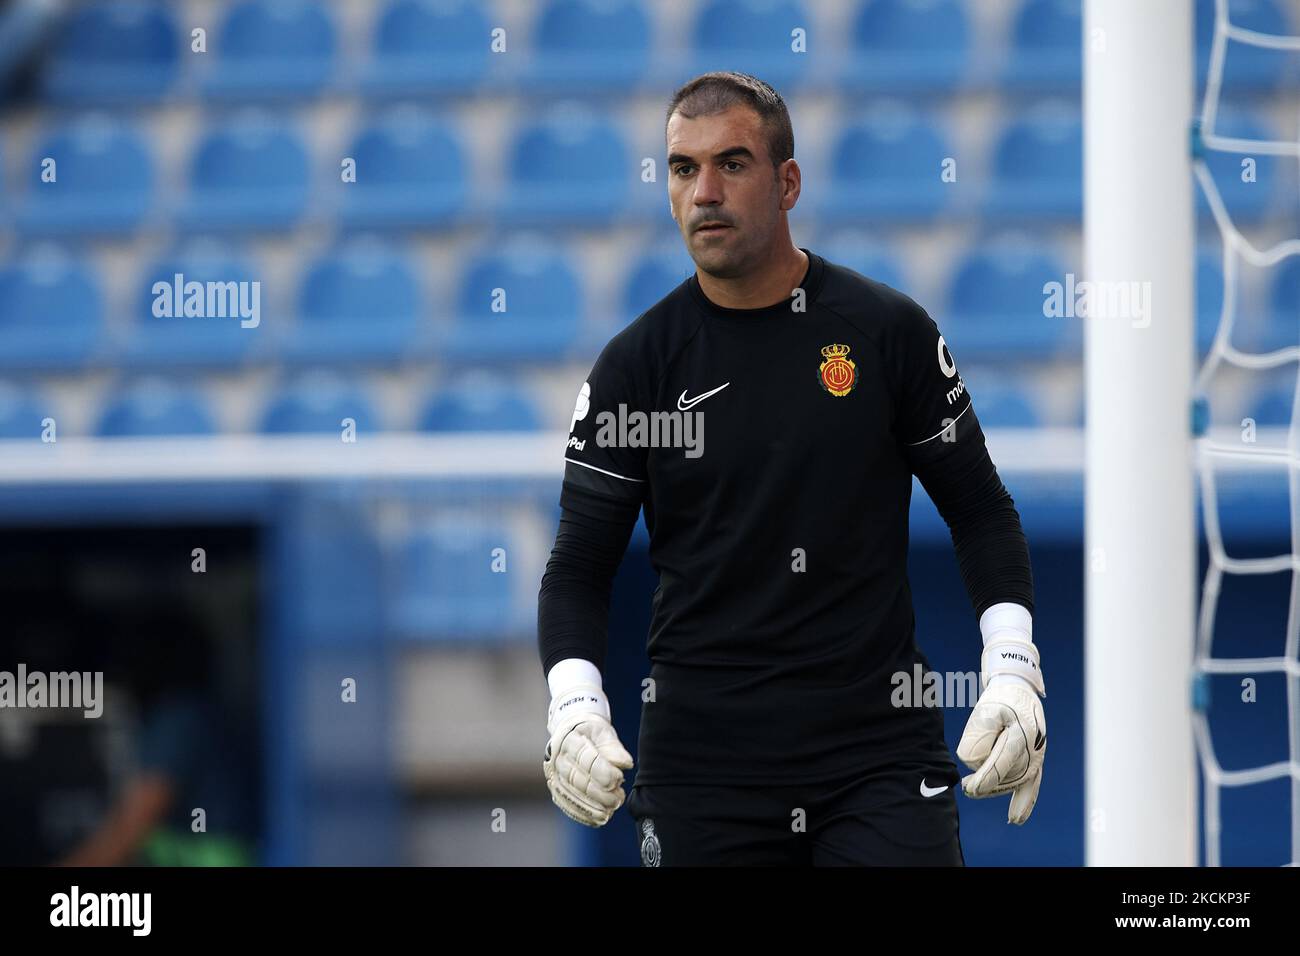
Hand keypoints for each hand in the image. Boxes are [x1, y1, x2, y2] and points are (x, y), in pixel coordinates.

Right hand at [542, 682, 633, 826]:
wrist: (572, 733)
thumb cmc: (591, 733)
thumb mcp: (604, 732)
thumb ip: (614, 748)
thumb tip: (625, 764)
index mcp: (568, 738)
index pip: (584, 757)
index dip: (601, 771)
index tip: (618, 780)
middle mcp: (556, 757)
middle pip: (576, 779)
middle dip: (599, 793)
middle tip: (618, 799)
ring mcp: (553, 774)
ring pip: (570, 795)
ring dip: (591, 807)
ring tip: (610, 812)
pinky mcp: (555, 788)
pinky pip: (566, 805)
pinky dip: (582, 814)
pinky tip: (598, 819)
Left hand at [957, 639, 1045, 824]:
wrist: (1018, 687)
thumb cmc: (999, 698)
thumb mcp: (985, 710)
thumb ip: (978, 735)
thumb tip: (973, 762)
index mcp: (1021, 735)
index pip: (1001, 766)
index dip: (985, 780)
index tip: (969, 788)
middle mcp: (1033, 748)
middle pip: (1008, 776)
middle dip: (987, 785)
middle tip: (967, 788)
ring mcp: (1037, 755)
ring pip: (1016, 781)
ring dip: (997, 788)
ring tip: (977, 790)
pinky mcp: (1035, 759)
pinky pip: (1032, 785)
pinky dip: (1024, 802)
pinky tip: (1016, 818)